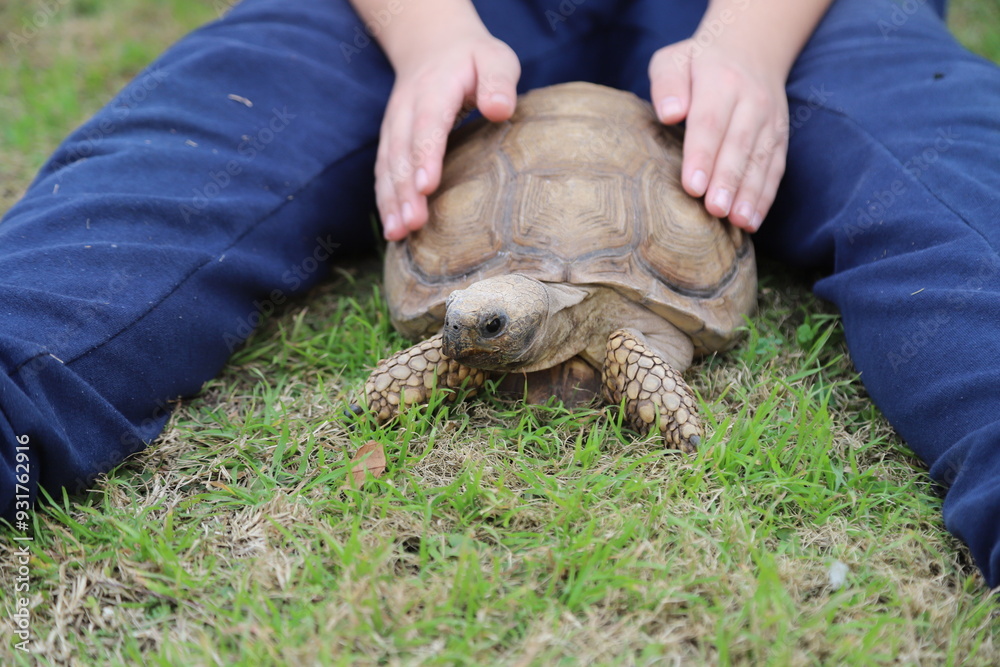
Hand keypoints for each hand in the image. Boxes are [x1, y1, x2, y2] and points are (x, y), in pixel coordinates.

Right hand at [375, 27, 519, 240]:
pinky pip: (384, 173)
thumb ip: (498, 80)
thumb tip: (499, 109)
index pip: (428, 124)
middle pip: (403, 152)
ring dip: (391, 200)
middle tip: (413, 223)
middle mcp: (407, 109)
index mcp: (435, 88)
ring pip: (388, 166)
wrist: (432, 45)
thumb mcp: (494, 58)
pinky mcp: (391, 142)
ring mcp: (394, 127)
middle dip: (405, 189)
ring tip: (398, 233)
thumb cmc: (473, 59)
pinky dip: (385, 201)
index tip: (427, 186)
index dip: (425, 155)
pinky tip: (393, 230)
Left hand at [649, 37, 789, 231]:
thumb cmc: (697, 63)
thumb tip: (671, 113)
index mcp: (720, 81)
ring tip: (739, 222)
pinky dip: (766, 195)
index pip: (710, 122)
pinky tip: (753, 220)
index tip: (692, 186)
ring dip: (750, 193)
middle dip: (728, 180)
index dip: (702, 155)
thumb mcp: (673, 60)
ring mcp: (769, 119)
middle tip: (715, 210)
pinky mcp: (779, 136)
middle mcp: (750, 101)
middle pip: (738, 145)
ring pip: (761, 159)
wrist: (751, 48)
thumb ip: (668, 84)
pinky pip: (775, 167)